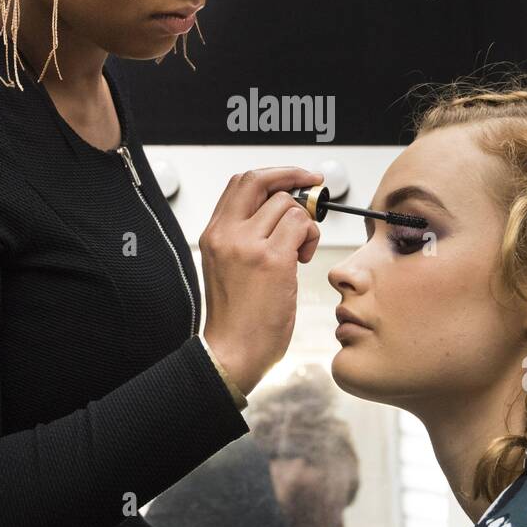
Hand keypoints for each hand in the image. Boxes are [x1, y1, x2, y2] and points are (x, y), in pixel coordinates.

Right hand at [200, 166, 323, 394]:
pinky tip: (303, 258)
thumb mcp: (228, 266)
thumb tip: (279, 209)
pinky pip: (302, 225)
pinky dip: (310, 237)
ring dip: (305, 222)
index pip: (241, 183)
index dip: (273, 174)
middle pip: (261, 180)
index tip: (294, 179)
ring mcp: (248, 245)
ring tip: (300, 250)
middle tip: (312, 185)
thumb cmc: (237, 317)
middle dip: (293, 176)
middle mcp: (226, 234)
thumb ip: (245, 235)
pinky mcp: (271, 260)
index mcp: (214, 234)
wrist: (232, 352)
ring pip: (288, 204)